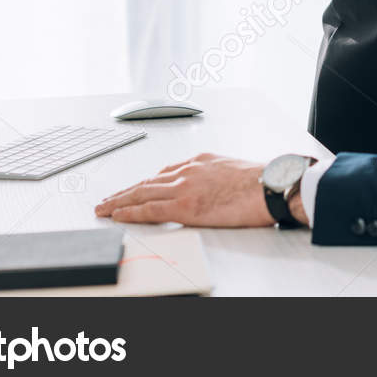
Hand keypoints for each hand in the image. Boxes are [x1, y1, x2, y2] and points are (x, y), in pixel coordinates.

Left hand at [95, 152, 295, 226]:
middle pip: (147, 181)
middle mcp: (188, 170)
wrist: (273, 186)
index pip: (164, 172)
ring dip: (119, 201)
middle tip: (107, 199)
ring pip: (141, 193)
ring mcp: (185, 186)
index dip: (145, 183)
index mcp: (201, 160)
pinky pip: (149, 209)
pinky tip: (117, 215)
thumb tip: (213, 189)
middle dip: (124, 191)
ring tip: (103, 208)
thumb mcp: (234, 170)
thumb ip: (216, 176)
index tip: (134, 188)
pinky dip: (130, 212)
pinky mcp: (185, 206)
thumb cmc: (262, 182)